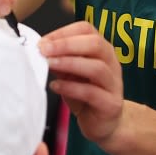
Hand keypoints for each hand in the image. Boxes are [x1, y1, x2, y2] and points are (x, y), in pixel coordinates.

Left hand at [40, 21, 124, 143]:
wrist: (104, 125)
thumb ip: (60, 62)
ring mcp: (114, 84)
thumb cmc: (85, 96)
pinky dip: (71, 88)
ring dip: (69, 63)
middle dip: (66, 44)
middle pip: (95, 44)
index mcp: (102, 50)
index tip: (43, 41)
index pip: (87, 30)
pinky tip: (56, 86)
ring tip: (49, 65)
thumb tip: (41, 50)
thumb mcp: (70, 75)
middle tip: (44, 50)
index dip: (64, 32)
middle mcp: (112, 63)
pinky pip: (92, 92)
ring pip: (96, 67)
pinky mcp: (111, 104)